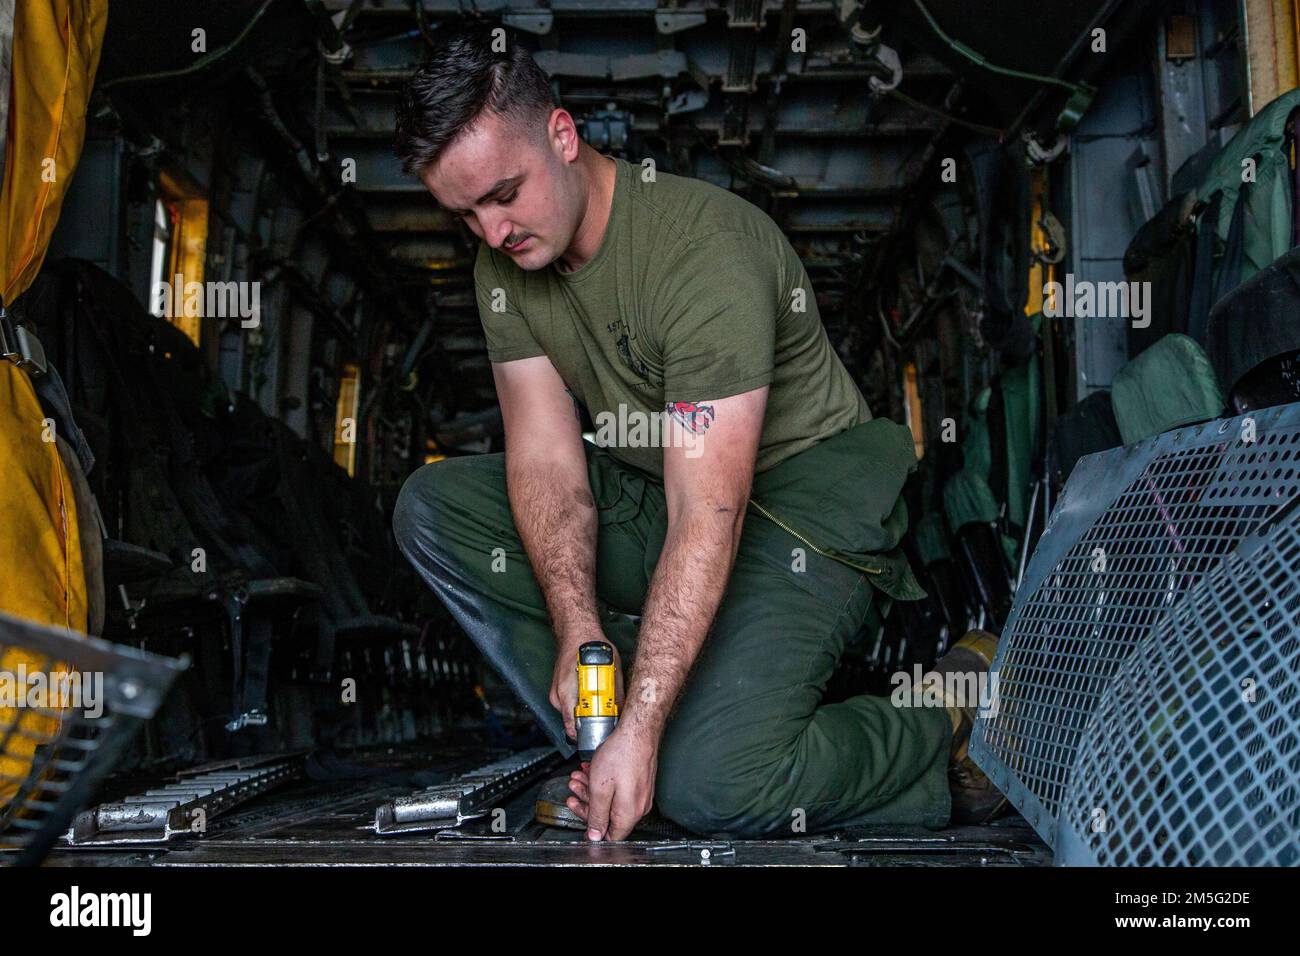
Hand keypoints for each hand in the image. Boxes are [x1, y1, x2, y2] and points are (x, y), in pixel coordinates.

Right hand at [549, 635, 624, 740]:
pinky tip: (590, 697)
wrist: (577, 633)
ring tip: (598, 706)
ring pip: (571, 714)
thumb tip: (622, 708)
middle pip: (573, 721)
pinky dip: (580, 705)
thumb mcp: (612, 668)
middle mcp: (558, 695)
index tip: (599, 735)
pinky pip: (569, 706)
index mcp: (568, 691)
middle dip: (589, 724)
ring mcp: (556, 694)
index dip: (588, 732)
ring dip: (585, 714)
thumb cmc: (590, 646)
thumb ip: (617, 692)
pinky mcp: (557, 692)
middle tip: (604, 721)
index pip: (572, 723)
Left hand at [564, 725, 657, 840]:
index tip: (579, 817)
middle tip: (573, 792)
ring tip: (579, 778)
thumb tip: (595, 837)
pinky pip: (619, 789)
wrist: (638, 730)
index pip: (610, 836)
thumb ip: (596, 815)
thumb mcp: (600, 789)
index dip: (592, 831)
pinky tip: (592, 771)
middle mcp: (639, 806)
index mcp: (629, 813)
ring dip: (592, 789)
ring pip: (611, 799)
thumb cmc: (622, 755)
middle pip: (608, 816)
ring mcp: (641, 794)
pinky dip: (603, 782)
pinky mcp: (640, 782)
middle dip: (586, 802)